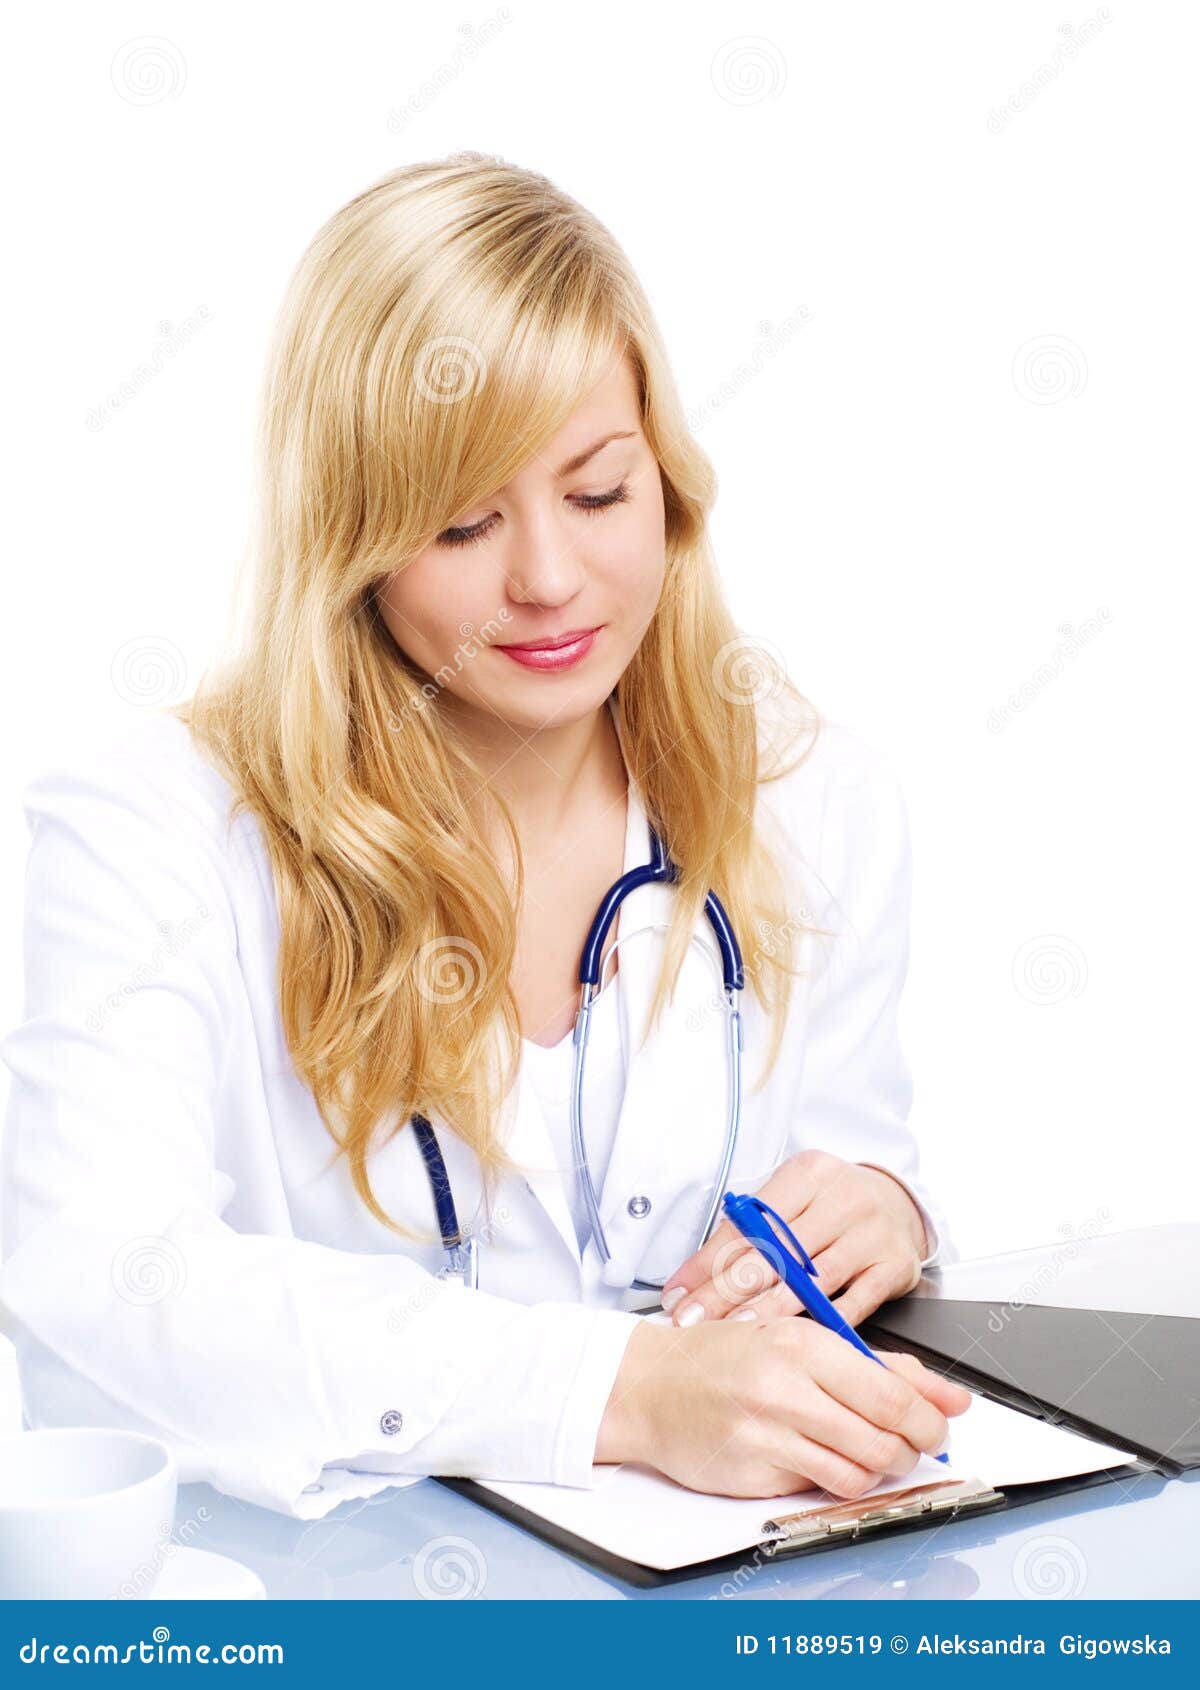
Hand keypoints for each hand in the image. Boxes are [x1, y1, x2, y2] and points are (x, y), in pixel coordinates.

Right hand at [595, 1317, 971, 1498]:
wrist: (648, 1386)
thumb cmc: (722, 1359)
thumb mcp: (798, 1341)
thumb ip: (876, 1366)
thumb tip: (949, 1396)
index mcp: (803, 1344)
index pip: (893, 1393)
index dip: (930, 1420)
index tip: (940, 1426)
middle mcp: (785, 1387)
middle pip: (883, 1439)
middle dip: (911, 1451)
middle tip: (910, 1446)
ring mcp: (767, 1434)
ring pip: (858, 1473)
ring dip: (874, 1471)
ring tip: (862, 1452)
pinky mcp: (752, 1474)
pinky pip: (818, 1489)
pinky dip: (832, 1480)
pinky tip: (817, 1459)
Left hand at [660, 1150, 929, 1329]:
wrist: (899, 1204)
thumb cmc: (830, 1205)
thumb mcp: (791, 1199)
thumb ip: (747, 1233)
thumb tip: (687, 1282)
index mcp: (808, 1174)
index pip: (750, 1224)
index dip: (709, 1262)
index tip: (679, 1295)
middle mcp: (843, 1199)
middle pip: (776, 1252)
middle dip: (727, 1291)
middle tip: (694, 1320)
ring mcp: (872, 1234)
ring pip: (813, 1281)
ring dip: (768, 1311)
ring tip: (733, 1333)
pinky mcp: (895, 1267)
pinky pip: (854, 1304)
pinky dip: (821, 1326)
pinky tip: (793, 1343)